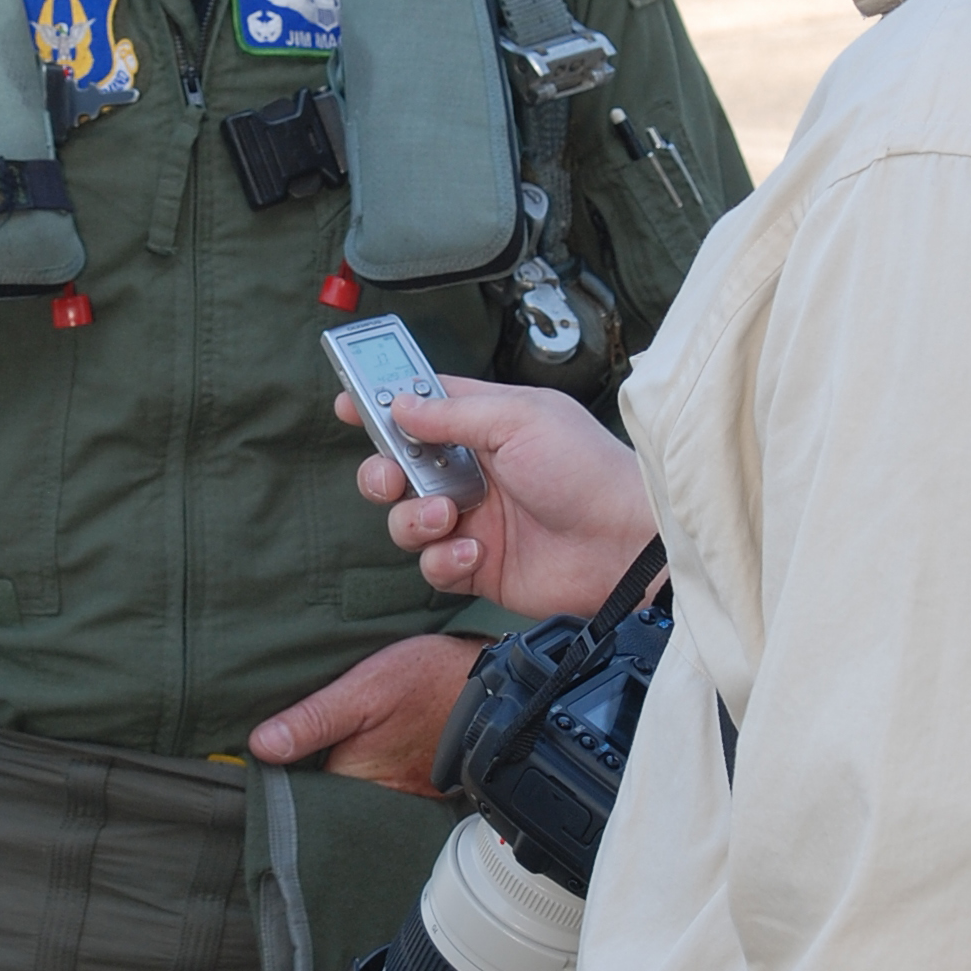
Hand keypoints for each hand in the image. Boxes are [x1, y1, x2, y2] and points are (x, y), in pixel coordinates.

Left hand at [248, 631, 481, 792]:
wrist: (492, 684)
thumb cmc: (431, 679)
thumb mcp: (363, 688)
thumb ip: (312, 720)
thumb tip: (262, 746)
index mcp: (355, 778)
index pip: (296, 794)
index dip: (277, 773)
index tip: (260, 750)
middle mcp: (375, 797)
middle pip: (322, 794)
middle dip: (303, 771)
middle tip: (286, 738)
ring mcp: (398, 794)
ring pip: (347, 788)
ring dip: (332, 766)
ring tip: (317, 738)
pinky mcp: (413, 783)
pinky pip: (374, 781)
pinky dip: (362, 764)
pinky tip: (357, 740)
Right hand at [344, 373, 656, 619]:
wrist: (623, 544)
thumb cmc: (587, 470)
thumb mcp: (519, 419)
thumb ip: (453, 412)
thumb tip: (400, 404)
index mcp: (485, 425)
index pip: (423, 407)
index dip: (382, 405)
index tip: (347, 404)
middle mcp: (474, 472)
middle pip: (397, 468)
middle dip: (382, 471)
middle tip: (391, 476)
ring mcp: (474, 520)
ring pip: (405, 520)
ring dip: (413, 518)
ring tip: (447, 517)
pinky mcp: (479, 567)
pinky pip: (432, 565)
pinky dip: (444, 559)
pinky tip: (474, 551)